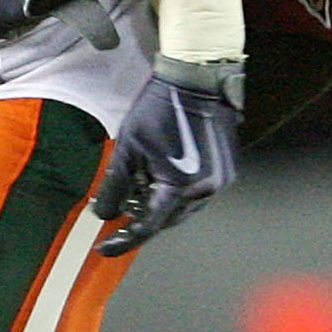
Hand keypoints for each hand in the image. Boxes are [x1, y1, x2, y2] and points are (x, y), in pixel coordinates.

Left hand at [90, 57, 241, 254]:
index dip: (124, 241)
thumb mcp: (127, 148)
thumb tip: (105, 215)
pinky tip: (165, 176)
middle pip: (169, 219)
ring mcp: (221, 182)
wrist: (197, 81)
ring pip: (185, 208)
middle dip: (144, 219)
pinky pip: (199, 193)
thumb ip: (115, 186)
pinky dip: (179, 192)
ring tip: (142, 189)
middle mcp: (205, 190)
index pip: (149, 226)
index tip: (104, 249)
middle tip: (122, 210)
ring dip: (162, 205)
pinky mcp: (228, 171)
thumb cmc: (159, 110)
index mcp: (180, 187)